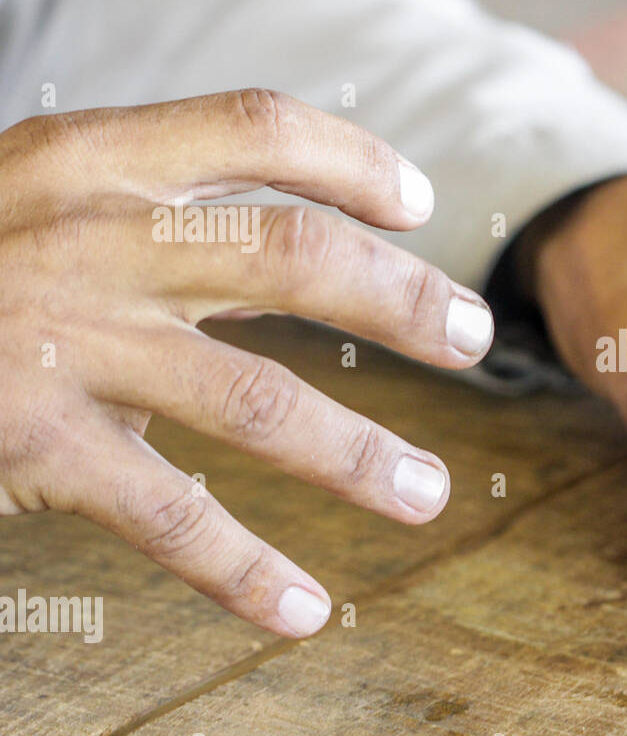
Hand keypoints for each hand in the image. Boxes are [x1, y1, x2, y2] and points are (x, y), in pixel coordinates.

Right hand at [0, 90, 493, 635]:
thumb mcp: (48, 199)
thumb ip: (170, 215)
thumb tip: (318, 242)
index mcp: (93, 158)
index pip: (256, 126)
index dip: (352, 159)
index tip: (418, 203)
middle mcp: (86, 237)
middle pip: (289, 256)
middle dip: (401, 300)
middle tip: (474, 338)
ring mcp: (59, 342)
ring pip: (253, 400)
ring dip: (357, 454)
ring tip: (428, 494)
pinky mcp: (30, 443)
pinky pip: (166, 517)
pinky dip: (244, 569)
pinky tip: (305, 609)